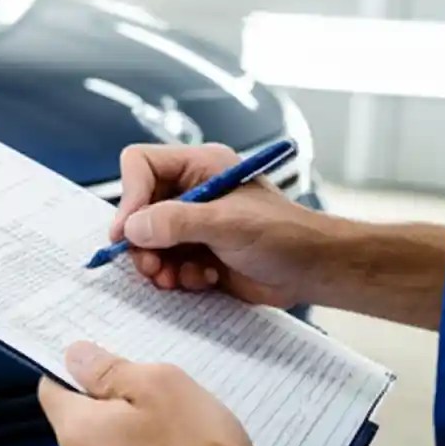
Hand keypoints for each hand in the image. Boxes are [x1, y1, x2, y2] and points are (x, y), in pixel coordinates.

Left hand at [39, 342, 273, 445]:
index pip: (51, 391)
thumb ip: (108, 369)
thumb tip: (74, 356)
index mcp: (77, 434)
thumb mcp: (160, 385)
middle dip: (107, 412)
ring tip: (169, 443)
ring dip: (124, 445)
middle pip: (79, 426)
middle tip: (152, 408)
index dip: (75, 374)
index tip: (106, 371)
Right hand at [112, 143, 334, 306]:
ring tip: (175, 279)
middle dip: (142, 241)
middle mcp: (190, 192)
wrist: (314, 272)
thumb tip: (133, 228)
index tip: (129, 231)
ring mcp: (191, 224)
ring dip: (157, 264)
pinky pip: (165, 263)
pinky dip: (177, 276)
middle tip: (150, 266)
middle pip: (138, 208)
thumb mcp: (228, 224)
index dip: (130, 196)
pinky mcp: (196, 253)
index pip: (140, 165)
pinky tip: (203, 280)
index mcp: (198, 167)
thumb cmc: (284, 236)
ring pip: (147, 240)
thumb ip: (178, 222)